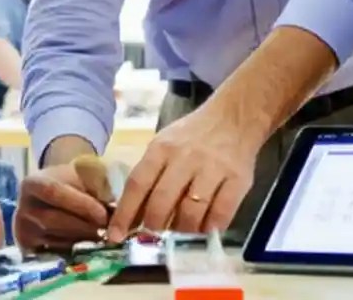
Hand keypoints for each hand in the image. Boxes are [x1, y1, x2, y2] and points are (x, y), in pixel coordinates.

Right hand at [14, 164, 107, 251]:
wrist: (50, 192)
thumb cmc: (69, 182)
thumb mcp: (81, 176)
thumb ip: (95, 190)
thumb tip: (116, 211)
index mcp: (31, 183)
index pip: (54, 192)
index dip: (80, 205)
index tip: (104, 215)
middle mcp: (22, 207)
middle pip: (55, 220)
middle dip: (85, 226)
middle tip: (110, 230)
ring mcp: (23, 230)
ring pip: (57, 239)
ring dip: (84, 239)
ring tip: (104, 235)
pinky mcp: (29, 247)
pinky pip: (56, 251)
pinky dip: (76, 248)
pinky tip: (90, 243)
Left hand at [107, 105, 255, 241]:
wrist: (235, 117)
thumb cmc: (193, 136)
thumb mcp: (164, 145)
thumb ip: (149, 176)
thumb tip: (132, 216)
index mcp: (162, 148)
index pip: (137, 184)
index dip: (124, 213)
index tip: (115, 235)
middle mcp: (185, 158)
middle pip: (162, 201)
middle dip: (153, 225)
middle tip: (153, 232)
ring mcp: (213, 169)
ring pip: (191, 212)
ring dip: (182, 230)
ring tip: (180, 230)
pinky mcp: (238, 180)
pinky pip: (221, 214)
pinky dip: (210, 228)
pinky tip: (205, 228)